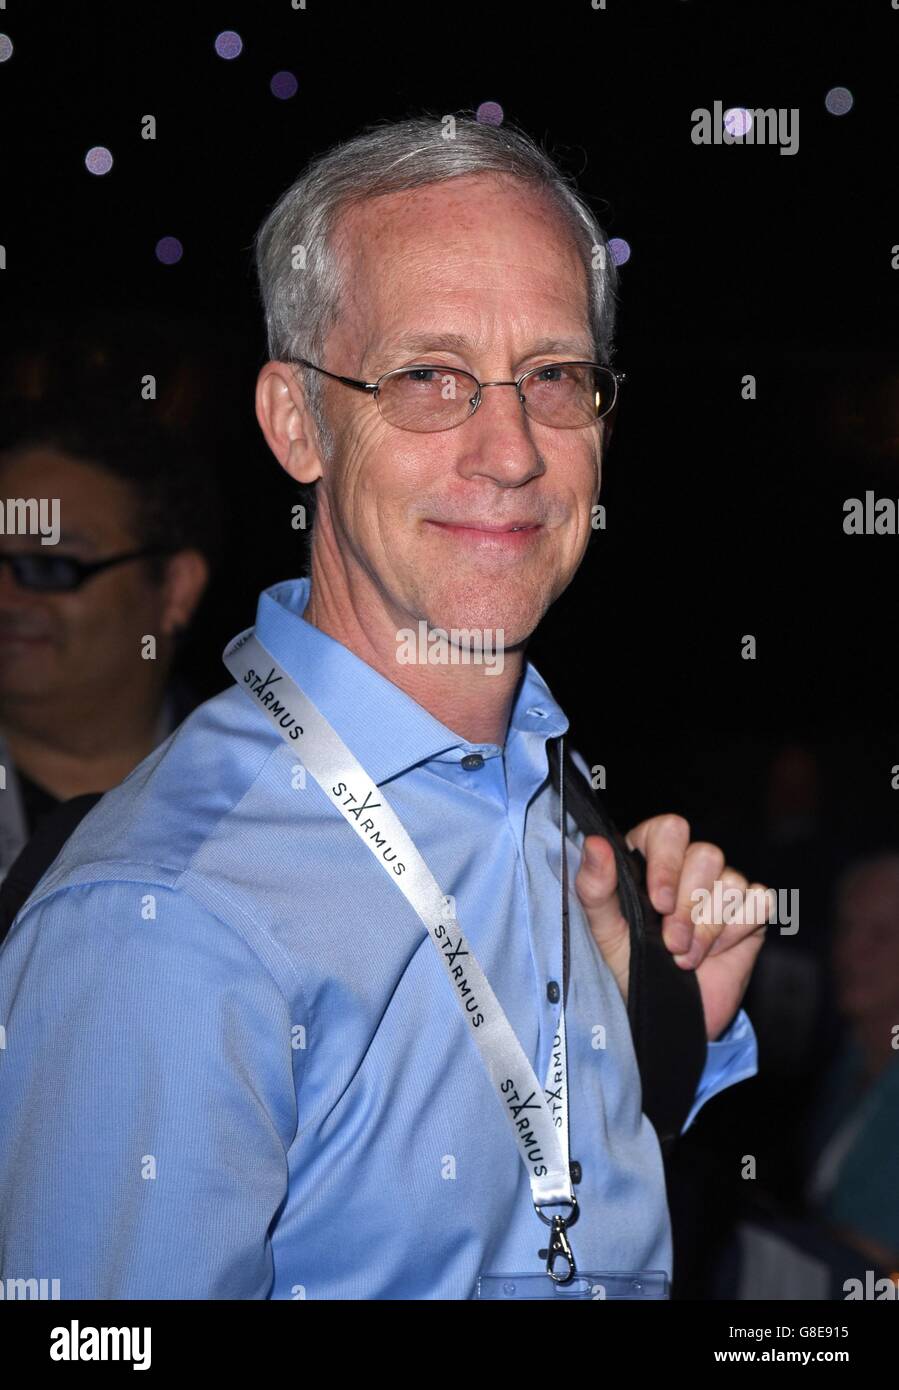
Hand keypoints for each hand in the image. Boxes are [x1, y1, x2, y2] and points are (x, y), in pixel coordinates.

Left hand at [574, 814, 768, 1040]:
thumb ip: (595, 888)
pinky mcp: (750, 910)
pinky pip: (758, 902)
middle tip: (671, 943)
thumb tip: (595, 844)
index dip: (667, 863)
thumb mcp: (605, 932)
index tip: (658, 903)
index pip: (669, 830)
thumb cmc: (631, 966)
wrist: (668, 1014)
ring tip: (686, 956)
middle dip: (688, 907)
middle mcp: (688, 865)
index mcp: (650, 859)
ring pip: (732, 881)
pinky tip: (716, 951)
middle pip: (706, 854)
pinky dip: (735, 932)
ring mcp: (722, 886)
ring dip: (708, 928)